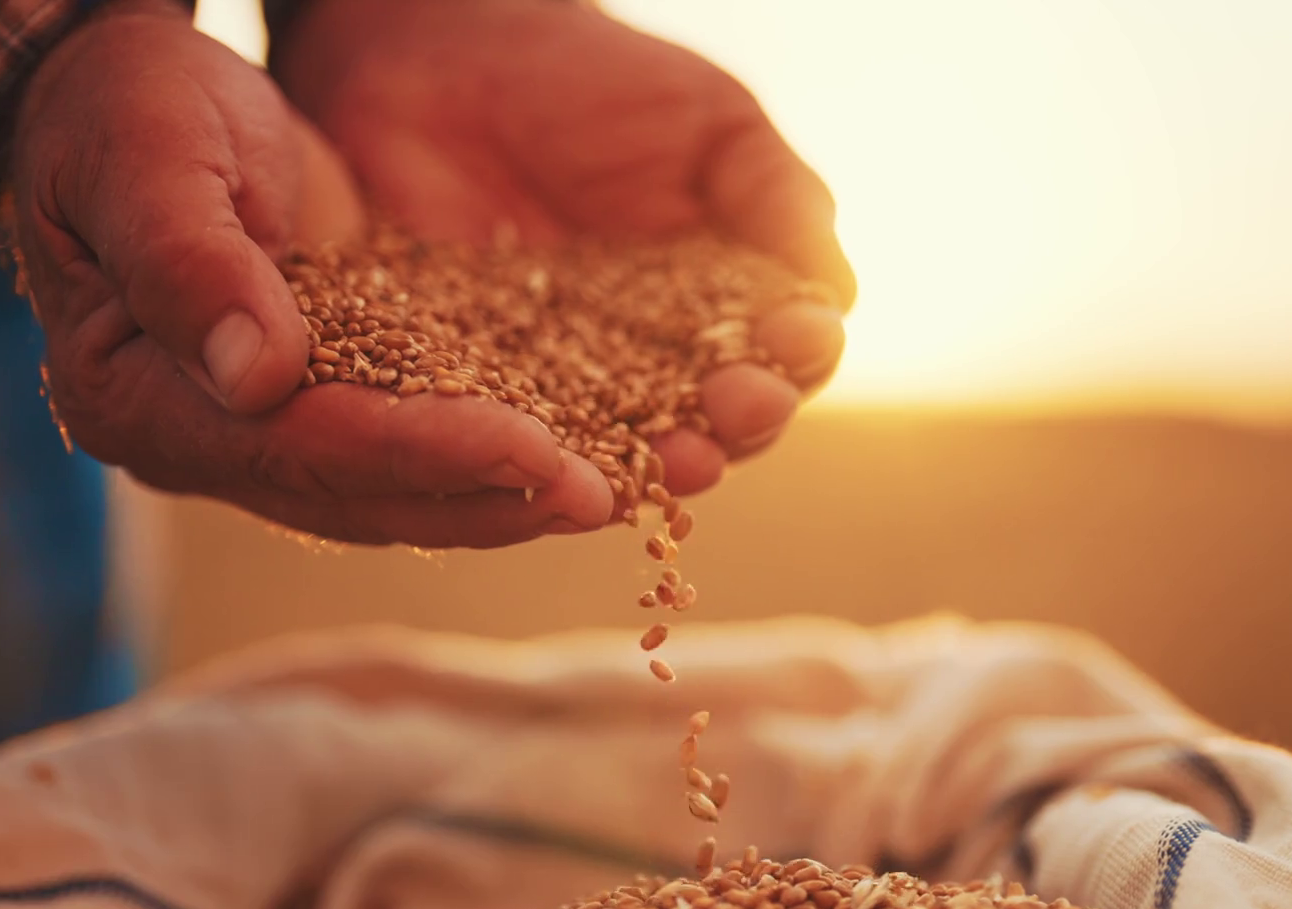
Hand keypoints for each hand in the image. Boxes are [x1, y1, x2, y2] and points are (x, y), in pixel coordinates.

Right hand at [10, 0, 611, 547]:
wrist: (127, 96)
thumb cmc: (121, 109)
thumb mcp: (142, 154)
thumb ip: (187, 258)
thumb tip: (256, 376)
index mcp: (138, 396)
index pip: (298, 443)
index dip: (418, 450)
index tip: (530, 447)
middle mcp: (205, 441)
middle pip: (361, 493)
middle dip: (487, 496)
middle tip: (601, 497)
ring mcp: (264, 435)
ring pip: (400, 494)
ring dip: (509, 497)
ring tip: (618, 491)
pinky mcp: (324, 405)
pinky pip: (418, 450)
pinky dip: (500, 455)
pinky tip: (585, 449)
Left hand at [274, 0, 856, 496]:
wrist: (452, 62)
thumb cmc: (599, 83)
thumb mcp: (710, 123)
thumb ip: (780, 197)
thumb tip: (838, 290)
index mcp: (735, 304)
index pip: (788, 353)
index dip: (802, 355)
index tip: (801, 335)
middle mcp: (666, 361)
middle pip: (726, 420)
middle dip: (745, 419)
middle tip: (742, 402)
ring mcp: (578, 384)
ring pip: (637, 449)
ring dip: (664, 463)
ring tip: (678, 462)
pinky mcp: (490, 392)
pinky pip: (527, 438)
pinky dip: (552, 459)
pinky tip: (567, 457)